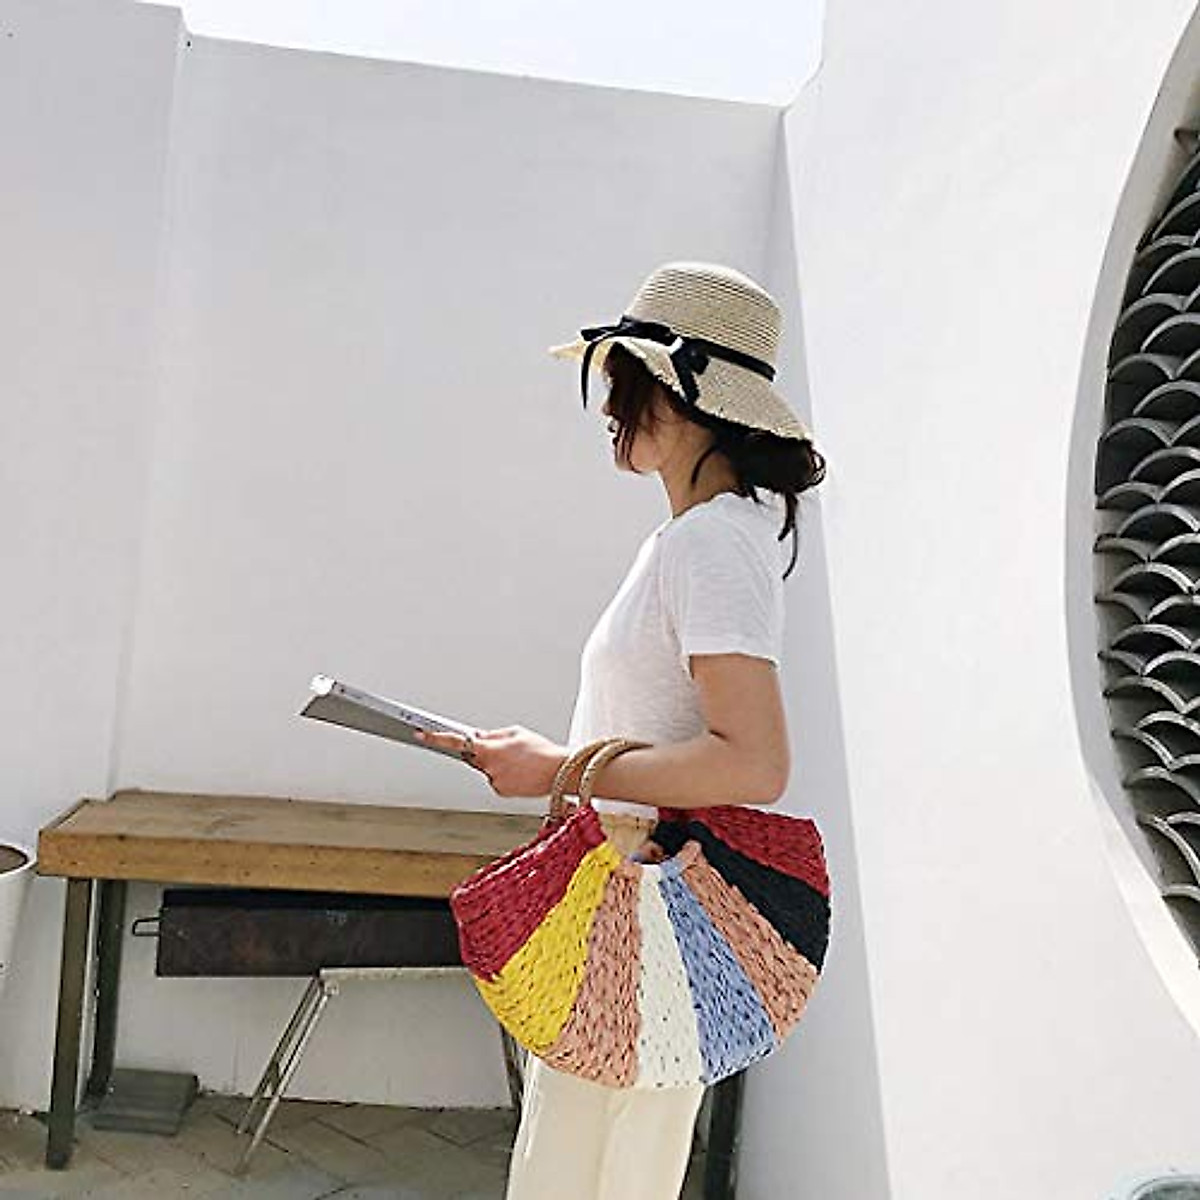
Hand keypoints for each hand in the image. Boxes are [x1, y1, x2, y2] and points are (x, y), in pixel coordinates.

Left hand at [414, 725, 568, 797]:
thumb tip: (477, 736)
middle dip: (483, 750)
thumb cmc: (542, 751)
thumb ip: (492, 735)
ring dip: (497, 763)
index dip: (436, 737)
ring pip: (487, 769)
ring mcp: (494, 781)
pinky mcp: (501, 791)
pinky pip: (496, 779)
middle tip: (505, 748)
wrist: (560, 772)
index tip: (421, 733)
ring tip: (521, 760)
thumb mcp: (516, 733)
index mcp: (489, 749)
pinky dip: (504, 774)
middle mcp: (488, 768)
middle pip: (474, 756)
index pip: (456, 742)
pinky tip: (521, 771)